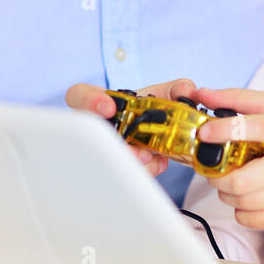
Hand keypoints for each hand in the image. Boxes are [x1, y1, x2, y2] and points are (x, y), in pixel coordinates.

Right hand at [65, 77, 198, 177]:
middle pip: (91, 135)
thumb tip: (186, 92)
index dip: (89, 100)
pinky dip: (146, 169)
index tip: (108, 107)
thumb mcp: (167, 94)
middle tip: (140, 150)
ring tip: (151, 157)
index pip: (78, 95)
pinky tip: (159, 162)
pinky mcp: (118, 167)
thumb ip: (178, 89)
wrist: (161, 137)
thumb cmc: (155, 111)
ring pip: (107, 159)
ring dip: (132, 160)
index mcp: (103, 103)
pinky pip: (124, 173)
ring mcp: (107, 148)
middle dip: (116, 143)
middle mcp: (99, 127)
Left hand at [191, 87, 263, 243]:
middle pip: (241, 181)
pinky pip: (254, 220)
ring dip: (225, 193)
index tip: (204, 134)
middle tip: (213, 167)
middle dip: (216, 176)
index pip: (252, 129)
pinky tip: (245, 197)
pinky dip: (240, 210)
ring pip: (244, 202)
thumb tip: (201, 95)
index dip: (221, 132)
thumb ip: (240, 99)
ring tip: (229, 181)